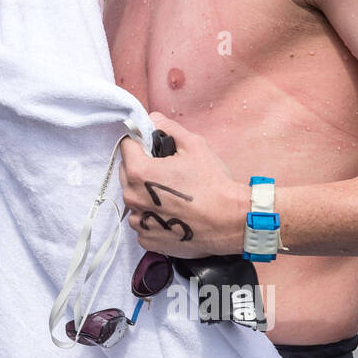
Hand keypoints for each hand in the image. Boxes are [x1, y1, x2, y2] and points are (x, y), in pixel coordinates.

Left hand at [118, 112, 244, 258]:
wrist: (231, 222)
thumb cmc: (213, 184)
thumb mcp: (194, 146)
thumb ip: (169, 128)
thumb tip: (153, 118)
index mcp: (139, 172)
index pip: (126, 146)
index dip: (140, 143)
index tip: (154, 148)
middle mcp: (132, 197)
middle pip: (126, 173)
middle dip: (141, 168)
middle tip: (167, 172)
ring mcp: (139, 221)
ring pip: (133, 199)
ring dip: (145, 194)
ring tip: (171, 195)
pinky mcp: (146, 239)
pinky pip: (142, 221)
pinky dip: (152, 216)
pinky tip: (172, 213)